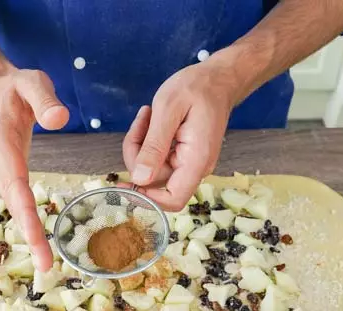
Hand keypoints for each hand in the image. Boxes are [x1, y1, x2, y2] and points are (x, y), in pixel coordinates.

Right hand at [0, 68, 68, 271]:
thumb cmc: (17, 87)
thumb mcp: (32, 82)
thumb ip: (45, 99)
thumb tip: (60, 119)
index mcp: (1, 143)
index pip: (15, 182)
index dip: (24, 210)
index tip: (35, 236)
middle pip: (12, 203)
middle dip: (28, 234)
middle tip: (45, 264)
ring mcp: (0, 171)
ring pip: (13, 207)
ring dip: (28, 234)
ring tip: (45, 263)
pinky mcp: (7, 175)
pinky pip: (17, 202)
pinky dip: (28, 223)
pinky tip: (40, 241)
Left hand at [123, 60, 241, 210]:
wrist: (218, 79)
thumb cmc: (197, 88)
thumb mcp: (168, 110)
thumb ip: (154, 146)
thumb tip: (140, 178)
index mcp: (196, 161)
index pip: (173, 199)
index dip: (147, 198)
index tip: (124, 181)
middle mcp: (195, 168)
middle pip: (155, 182)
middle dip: (137, 156)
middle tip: (140, 123)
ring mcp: (189, 163)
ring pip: (152, 169)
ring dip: (140, 146)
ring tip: (147, 116)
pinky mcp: (182, 156)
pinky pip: (157, 159)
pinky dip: (147, 142)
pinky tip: (151, 120)